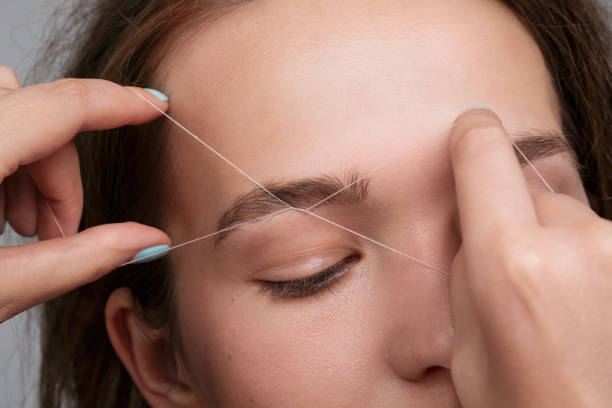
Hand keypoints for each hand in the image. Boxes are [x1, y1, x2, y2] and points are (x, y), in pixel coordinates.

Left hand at [0, 65, 170, 322]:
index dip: (116, 103)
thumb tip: (150, 242)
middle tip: (57, 232)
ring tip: (24, 232)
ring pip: (8, 112)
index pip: (60, 106)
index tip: (154, 104)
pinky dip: (4, 164)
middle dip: (62, 168)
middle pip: (33, 108)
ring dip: (33, 168)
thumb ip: (79, 261)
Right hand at [449, 108, 611, 407]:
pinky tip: (589, 310)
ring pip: (572, 216)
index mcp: (510, 262)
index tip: (471, 130)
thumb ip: (469, 267)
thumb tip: (476, 221)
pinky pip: (603, 240)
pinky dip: (590, 262)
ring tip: (560, 306)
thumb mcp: (467, 342)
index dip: (472, 135)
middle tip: (515, 273)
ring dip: (559, 243)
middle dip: (515, 217)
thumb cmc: (527, 405)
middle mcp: (577, 243)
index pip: (485, 154)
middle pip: (530, 191)